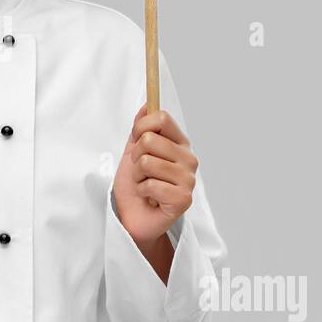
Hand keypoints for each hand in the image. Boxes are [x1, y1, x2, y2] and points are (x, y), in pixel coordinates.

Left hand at [112, 102, 197, 244]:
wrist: (132, 217)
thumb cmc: (135, 185)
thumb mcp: (133, 151)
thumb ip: (141, 128)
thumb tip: (147, 104)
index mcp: (180, 144)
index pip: (161, 118)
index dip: (141, 127)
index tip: (135, 140)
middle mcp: (189, 159)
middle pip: (150, 139)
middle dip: (135, 157)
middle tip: (140, 171)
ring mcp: (189, 179)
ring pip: (147, 162)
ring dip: (137, 176)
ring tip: (145, 185)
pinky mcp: (184, 199)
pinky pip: (151, 184)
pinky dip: (142, 192)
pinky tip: (150, 198)